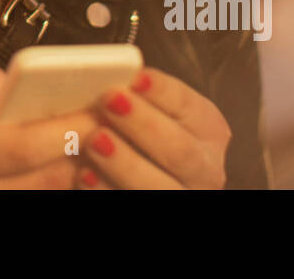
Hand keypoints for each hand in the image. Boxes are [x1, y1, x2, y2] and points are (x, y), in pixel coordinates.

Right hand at [0, 67, 102, 188]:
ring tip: (101, 147)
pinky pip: (37, 209)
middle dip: (83, 150)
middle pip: (42, 179)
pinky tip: (74, 171)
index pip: (15, 147)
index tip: (95, 107)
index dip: (62, 129)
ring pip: (46, 199)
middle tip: (113, 123)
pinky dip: (60, 189)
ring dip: (79, 175)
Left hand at [76, 67, 230, 189]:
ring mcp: (183, 194)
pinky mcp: (160, 215)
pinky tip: (86, 176)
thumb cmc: (139, 133)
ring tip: (95, 141)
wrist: (141, 174)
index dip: (163, 91)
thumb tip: (101, 78)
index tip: (137, 78)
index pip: (190, 107)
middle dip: (143, 125)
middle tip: (110, 101)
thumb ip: (133, 96)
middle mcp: (205, 168)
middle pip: (180, 150)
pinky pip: (133, 202)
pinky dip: (107, 189)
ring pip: (160, 187)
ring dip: (126, 164)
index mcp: (207, 129)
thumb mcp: (147, 111)